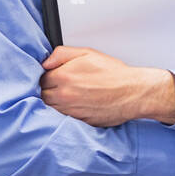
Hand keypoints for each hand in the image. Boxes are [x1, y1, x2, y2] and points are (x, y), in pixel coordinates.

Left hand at [40, 47, 174, 125]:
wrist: (133, 93)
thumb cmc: (114, 74)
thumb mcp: (87, 53)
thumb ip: (61, 54)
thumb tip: (45, 62)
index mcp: (64, 77)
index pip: (40, 79)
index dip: (47, 77)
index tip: (54, 76)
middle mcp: (65, 96)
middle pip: (43, 96)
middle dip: (49, 90)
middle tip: (62, 86)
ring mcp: (72, 111)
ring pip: (52, 109)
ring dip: (57, 103)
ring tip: (71, 95)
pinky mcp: (81, 122)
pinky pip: (66, 118)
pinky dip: (68, 112)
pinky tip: (79, 104)